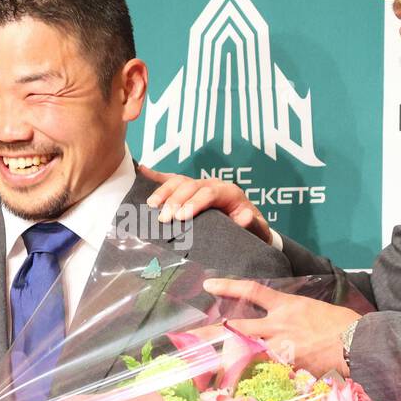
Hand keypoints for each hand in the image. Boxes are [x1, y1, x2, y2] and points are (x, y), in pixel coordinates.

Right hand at [138, 164, 270, 243]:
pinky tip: (142, 171)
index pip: (209, 193)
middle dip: (175, 200)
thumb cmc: (252, 229)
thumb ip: (253, 224)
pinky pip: (172, 180)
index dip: (195, 203)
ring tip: (152, 205)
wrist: (250, 227)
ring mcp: (200, 186)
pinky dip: (157, 176)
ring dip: (163, 191)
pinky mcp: (190, 191)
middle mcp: (213, 185)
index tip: (182, 217)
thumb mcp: (259, 230)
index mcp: (230, 193)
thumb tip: (245, 216)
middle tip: (164, 218)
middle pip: (190, 185)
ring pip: (179, 181)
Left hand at [204, 278, 359, 376]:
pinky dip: (255, 379)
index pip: (252, 291)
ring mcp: (281, 349)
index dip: (229, 287)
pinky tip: (236, 387)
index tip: (209, 284)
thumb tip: (281, 319)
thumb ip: (292, 313)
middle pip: (236, 328)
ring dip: (223, 361)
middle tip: (187, 336)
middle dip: (210, 333)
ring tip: (201, 368)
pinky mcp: (289, 369)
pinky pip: (266, 373)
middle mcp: (278, 326)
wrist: (360, 343)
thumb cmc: (344, 324)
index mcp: (286, 306)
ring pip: (245, 354)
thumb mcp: (314, 309)